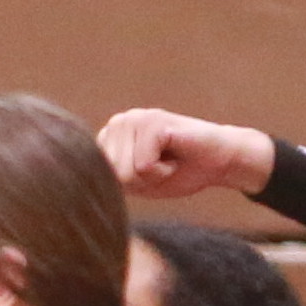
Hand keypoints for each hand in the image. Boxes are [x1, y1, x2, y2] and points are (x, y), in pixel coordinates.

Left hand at [99, 106, 273, 198]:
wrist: (220, 162)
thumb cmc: (182, 172)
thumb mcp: (138, 181)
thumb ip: (113, 178)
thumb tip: (85, 182)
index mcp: (111, 136)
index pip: (101, 178)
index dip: (131, 186)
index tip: (152, 174)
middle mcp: (119, 122)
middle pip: (114, 177)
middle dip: (142, 181)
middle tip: (165, 166)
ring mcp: (135, 119)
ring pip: (126, 173)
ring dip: (154, 176)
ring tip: (170, 160)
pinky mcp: (152, 123)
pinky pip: (143, 167)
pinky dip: (163, 172)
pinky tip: (177, 157)